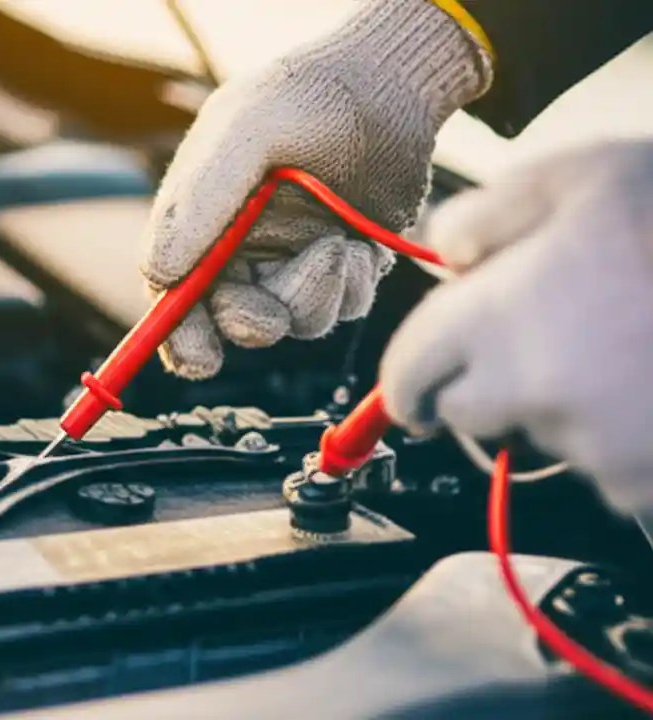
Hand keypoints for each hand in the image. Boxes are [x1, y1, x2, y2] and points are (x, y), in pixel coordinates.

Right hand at [142, 0, 488, 378]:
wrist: (389, 85)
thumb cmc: (306, 97)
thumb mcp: (244, 132)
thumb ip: (200, 199)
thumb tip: (158, 273)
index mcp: (201, 222)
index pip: (174, 294)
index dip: (177, 335)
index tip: (196, 358)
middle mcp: (243, 249)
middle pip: (231, 322)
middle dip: (249, 324)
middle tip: (269, 316)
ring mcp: (295, 261)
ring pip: (295, 322)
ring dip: (314, 296)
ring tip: (339, 244)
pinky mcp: (345, 269)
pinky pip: (343, 309)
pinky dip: (353, 286)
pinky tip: (362, 242)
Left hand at [381, 141, 652, 514]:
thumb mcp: (582, 177)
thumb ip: (485, 216)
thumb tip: (441, 255)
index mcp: (498, 321)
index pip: (408, 373)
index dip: (407, 377)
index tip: (414, 385)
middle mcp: (535, 394)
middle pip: (469, 412)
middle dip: (490, 382)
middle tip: (553, 335)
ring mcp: (599, 449)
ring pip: (548, 435)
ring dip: (570, 402)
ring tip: (634, 340)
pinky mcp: (647, 486)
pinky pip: (614, 467)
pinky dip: (629, 433)